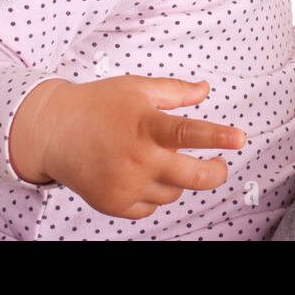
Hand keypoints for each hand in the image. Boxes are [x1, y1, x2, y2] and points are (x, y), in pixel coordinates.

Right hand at [8, 75, 245, 219]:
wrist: (54, 132)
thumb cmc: (99, 105)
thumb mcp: (137, 88)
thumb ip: (175, 91)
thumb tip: (205, 89)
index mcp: (145, 125)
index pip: (187, 132)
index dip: (217, 136)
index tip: (240, 138)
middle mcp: (137, 158)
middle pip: (193, 177)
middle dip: (216, 173)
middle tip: (220, 165)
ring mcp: (125, 185)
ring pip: (174, 192)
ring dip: (176, 179)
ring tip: (157, 159)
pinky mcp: (114, 204)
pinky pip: (151, 207)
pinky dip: (153, 194)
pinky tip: (138, 174)